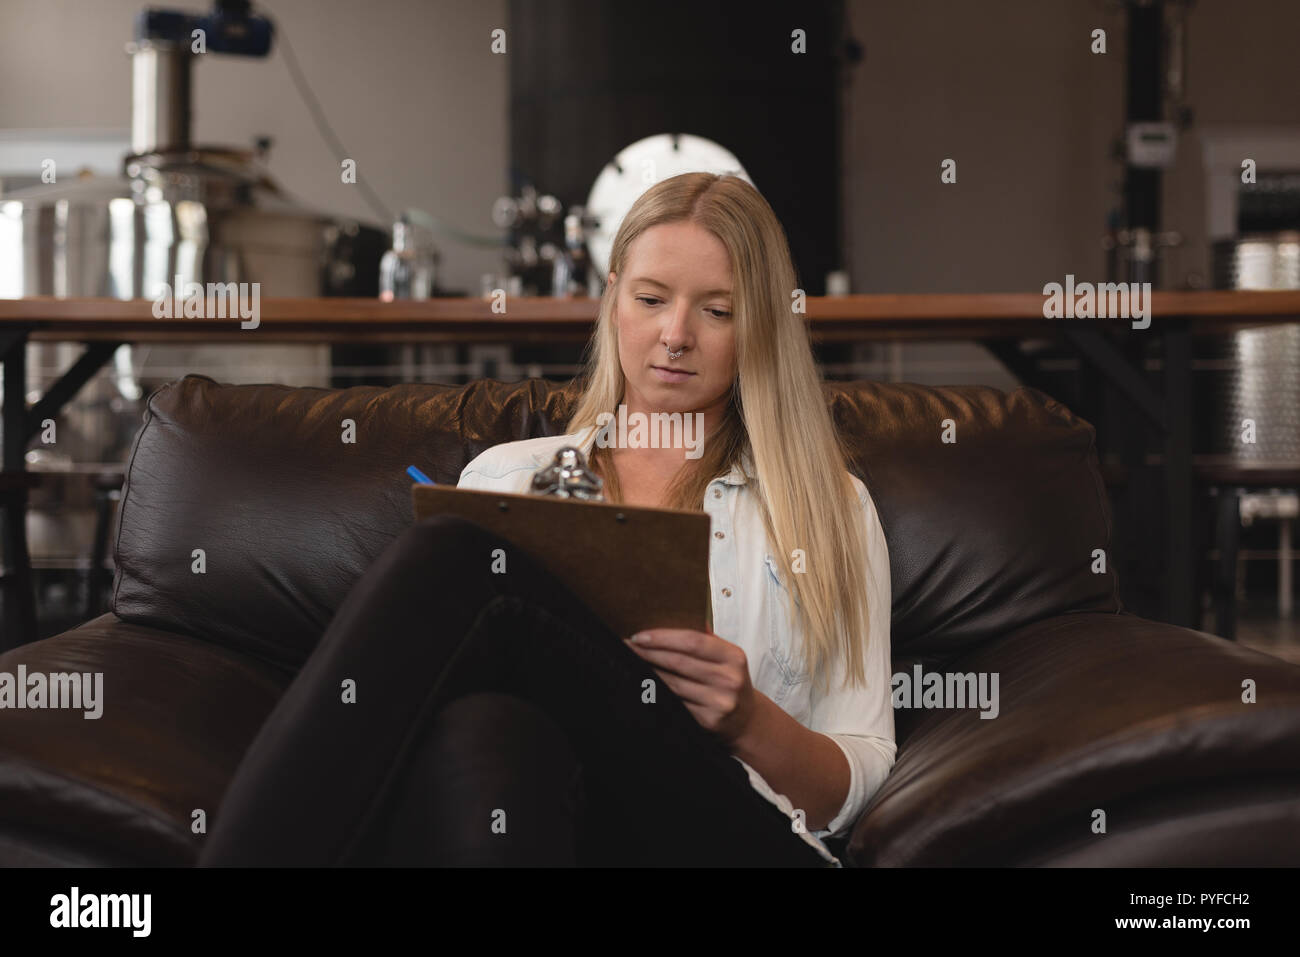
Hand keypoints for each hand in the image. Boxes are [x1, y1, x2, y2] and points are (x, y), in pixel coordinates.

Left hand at [623, 628, 756, 744]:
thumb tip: (677, 616)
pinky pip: (675, 703)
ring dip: (648, 672)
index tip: (640, 636)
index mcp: (733, 657)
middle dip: (648, 653)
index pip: (693, 641)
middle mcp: (728, 679)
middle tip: (628, 646)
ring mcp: (719, 702)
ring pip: (673, 683)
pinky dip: (658, 692)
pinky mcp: (708, 721)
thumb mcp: (728, 658)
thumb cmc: (731, 682)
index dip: (663, 637)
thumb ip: (707, 639)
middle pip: (679, 662)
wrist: (748, 720)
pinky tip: (645, 684)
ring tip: (632, 662)